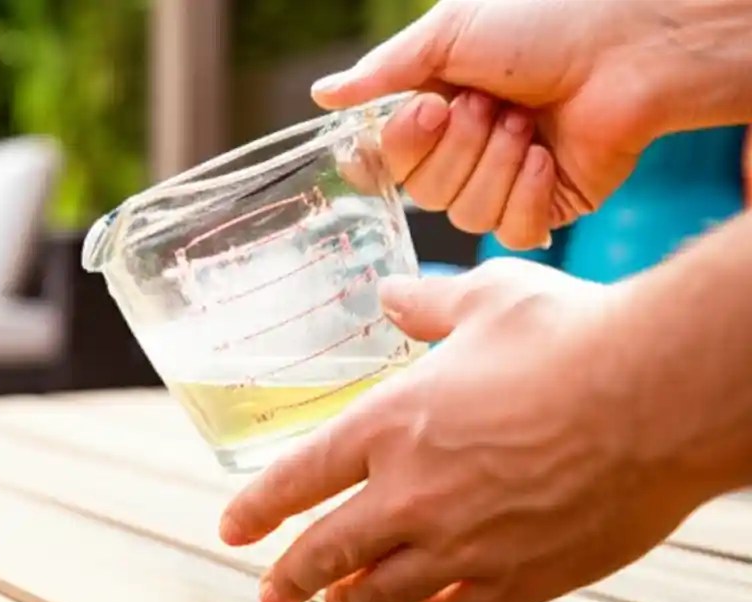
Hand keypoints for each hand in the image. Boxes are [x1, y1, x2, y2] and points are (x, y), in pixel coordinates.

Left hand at [217, 258, 723, 601]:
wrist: (660, 395)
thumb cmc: (573, 336)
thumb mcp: (485, 300)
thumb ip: (426, 305)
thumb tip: (392, 294)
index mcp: (389, 427)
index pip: (297, 480)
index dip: (256, 509)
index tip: (232, 529)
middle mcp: (412, 495)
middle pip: (326, 551)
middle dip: (290, 575)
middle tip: (271, 590)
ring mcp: (465, 545)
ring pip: (384, 591)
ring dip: (352, 598)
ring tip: (337, 601)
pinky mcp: (522, 578)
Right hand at [317, 0, 751, 248]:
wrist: (627, 44)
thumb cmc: (543, 22)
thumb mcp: (448, 35)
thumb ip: (383, 73)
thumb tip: (322, 94)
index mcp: (437, 111)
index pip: (388, 161)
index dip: (403, 145)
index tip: (431, 106)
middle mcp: (467, 151)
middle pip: (423, 194)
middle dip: (459, 147)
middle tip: (493, 102)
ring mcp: (507, 183)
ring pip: (464, 215)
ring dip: (495, 163)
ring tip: (528, 120)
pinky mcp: (548, 208)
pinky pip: (510, 230)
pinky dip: (527, 192)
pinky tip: (548, 155)